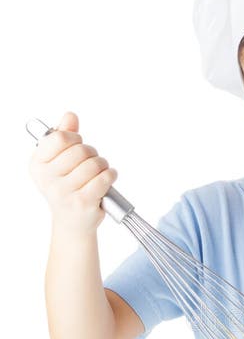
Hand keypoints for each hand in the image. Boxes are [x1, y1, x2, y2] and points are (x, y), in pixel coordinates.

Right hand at [29, 111, 117, 233]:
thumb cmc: (68, 187)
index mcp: (38, 164)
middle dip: (92, 153)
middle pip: (79, 150)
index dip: (74, 138)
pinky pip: (103, 178)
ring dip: (103, 165)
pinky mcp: (82, 202)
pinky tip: (108, 178)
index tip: (77, 144)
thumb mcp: (59, 161)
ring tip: (100, 172)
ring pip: (94, 164)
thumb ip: (64, 136)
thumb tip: (70, 116)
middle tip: (92, 162)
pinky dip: (111, 175)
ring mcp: (64, 192)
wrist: (72, 222)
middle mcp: (47, 178)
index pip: (59, 138)